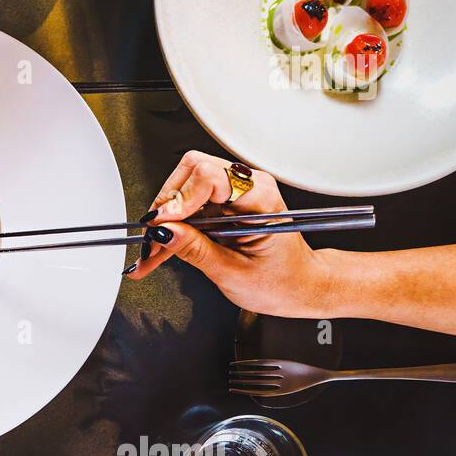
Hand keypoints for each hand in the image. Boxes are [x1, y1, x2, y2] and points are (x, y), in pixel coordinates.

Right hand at [128, 151, 336, 317]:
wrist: (299, 285)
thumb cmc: (281, 281)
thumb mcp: (232, 273)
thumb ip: (195, 250)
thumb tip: (164, 230)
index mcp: (260, 198)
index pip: (209, 176)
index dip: (180, 198)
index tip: (162, 223)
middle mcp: (250, 186)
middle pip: (193, 170)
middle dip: (168, 203)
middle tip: (156, 234)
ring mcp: (237, 191)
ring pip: (186, 183)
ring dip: (167, 214)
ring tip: (156, 246)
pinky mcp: (225, 201)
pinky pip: (191, 200)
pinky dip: (174, 222)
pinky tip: (163, 246)